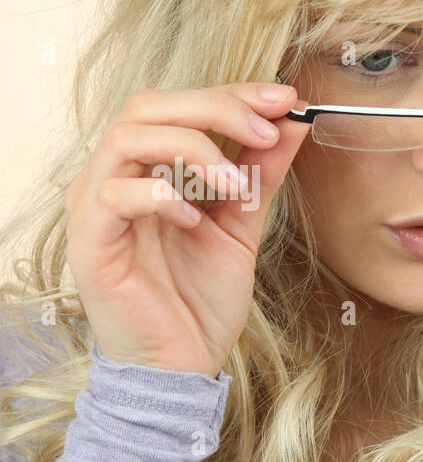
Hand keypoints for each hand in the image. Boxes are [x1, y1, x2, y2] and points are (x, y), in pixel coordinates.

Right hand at [65, 83, 309, 377]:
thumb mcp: (243, 226)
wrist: (181, 367)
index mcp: (148, 169)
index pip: (179, 106)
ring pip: (129, 138)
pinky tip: (196, 221)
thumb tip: (292, 122)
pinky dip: (162, 196)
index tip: (286, 99)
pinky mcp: (91, 243)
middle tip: (267, 129)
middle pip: (149, 106)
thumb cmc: (201, 300)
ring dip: (194, 149)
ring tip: (236, 185)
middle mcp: (116, 178)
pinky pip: (115, 194)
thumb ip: (261, 174)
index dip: (232, 94)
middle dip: (216, 108)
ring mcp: (97, 207)